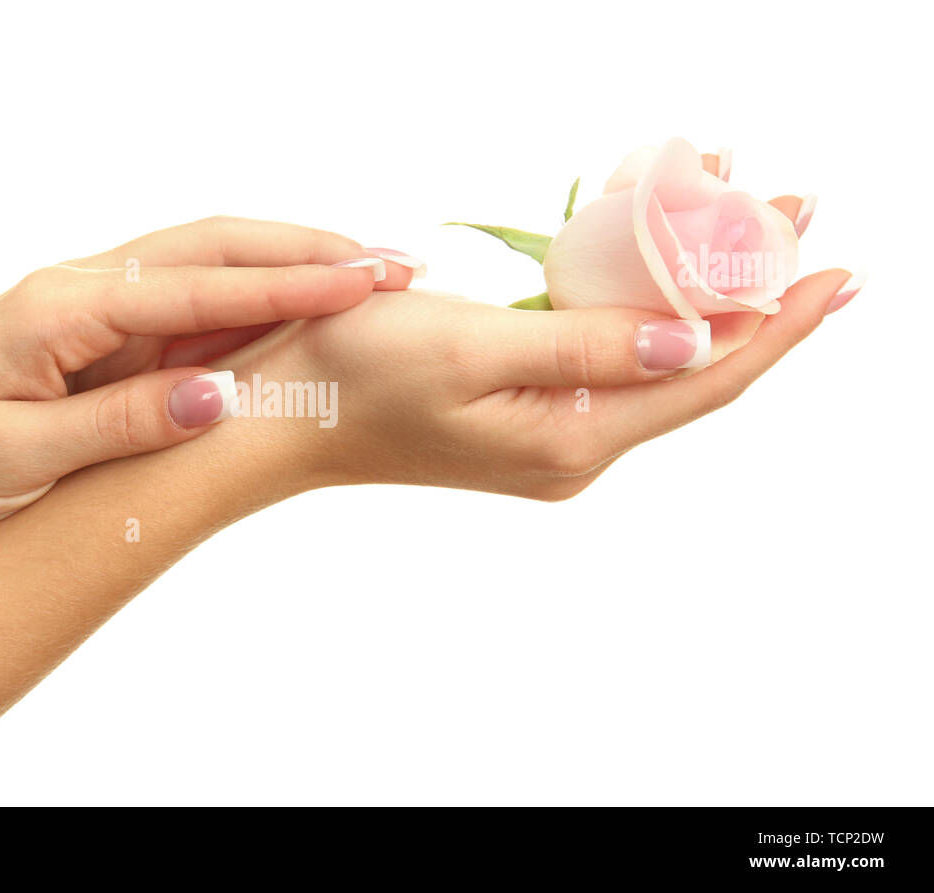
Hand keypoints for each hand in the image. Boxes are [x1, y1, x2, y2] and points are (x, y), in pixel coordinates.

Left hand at [0, 217, 419, 540]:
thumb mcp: (14, 455)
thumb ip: (121, 421)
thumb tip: (220, 393)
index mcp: (61, 309)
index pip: (200, 285)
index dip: (293, 282)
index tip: (372, 280)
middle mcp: (81, 291)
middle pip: (214, 248)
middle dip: (310, 252)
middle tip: (400, 266)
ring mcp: (90, 311)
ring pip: (207, 270)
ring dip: (287, 268)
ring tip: (369, 281)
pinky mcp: (95, 339)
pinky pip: (186, 311)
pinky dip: (250, 304)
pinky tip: (296, 316)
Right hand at [210, 268, 858, 500]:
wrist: (283, 416)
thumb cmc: (356, 376)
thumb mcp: (473, 349)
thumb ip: (589, 348)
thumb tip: (697, 346)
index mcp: (570, 440)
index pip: (706, 379)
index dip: (777, 321)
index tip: (835, 264)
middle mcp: (574, 451)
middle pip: (694, 372)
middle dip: (752, 298)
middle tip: (791, 214)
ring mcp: (552, 440)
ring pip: (656, 366)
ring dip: (700, 301)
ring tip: (738, 231)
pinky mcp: (528, 420)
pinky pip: (612, 366)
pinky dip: (644, 315)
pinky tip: (656, 279)